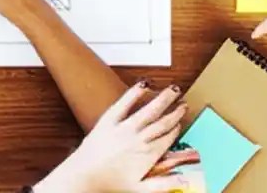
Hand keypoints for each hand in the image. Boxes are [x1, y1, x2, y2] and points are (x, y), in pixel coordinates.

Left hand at [36, 83, 187, 192]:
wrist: (83, 177)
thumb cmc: (109, 184)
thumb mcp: (140, 189)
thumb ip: (164, 184)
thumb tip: (184, 181)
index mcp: (147, 155)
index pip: (167, 138)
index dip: (176, 129)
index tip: (181, 122)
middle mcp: (138, 139)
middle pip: (162, 123)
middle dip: (175, 112)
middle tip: (184, 104)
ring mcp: (124, 128)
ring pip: (148, 111)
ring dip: (163, 99)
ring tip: (174, 89)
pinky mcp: (108, 121)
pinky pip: (123, 104)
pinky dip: (134, 94)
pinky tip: (143, 85)